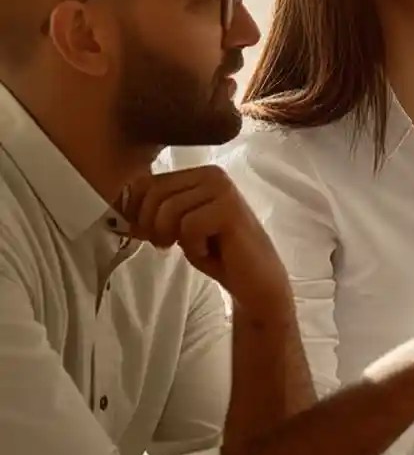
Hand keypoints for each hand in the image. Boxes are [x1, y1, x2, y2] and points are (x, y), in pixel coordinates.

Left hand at [120, 166, 290, 315]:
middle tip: (167, 245)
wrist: (253, 281)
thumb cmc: (216, 252)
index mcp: (200, 173)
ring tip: (192, 248)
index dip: (138, 212)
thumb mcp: (177, 226)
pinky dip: (192, 246)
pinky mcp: (230, 210)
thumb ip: (156, 209)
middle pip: (154, 194)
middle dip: (152, 226)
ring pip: (169, 209)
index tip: (149, 234)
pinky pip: (188, 226)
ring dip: (173, 237)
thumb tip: (119, 202)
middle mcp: (213, 174)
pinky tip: (208, 251)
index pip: (147, 182)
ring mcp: (224, 190)